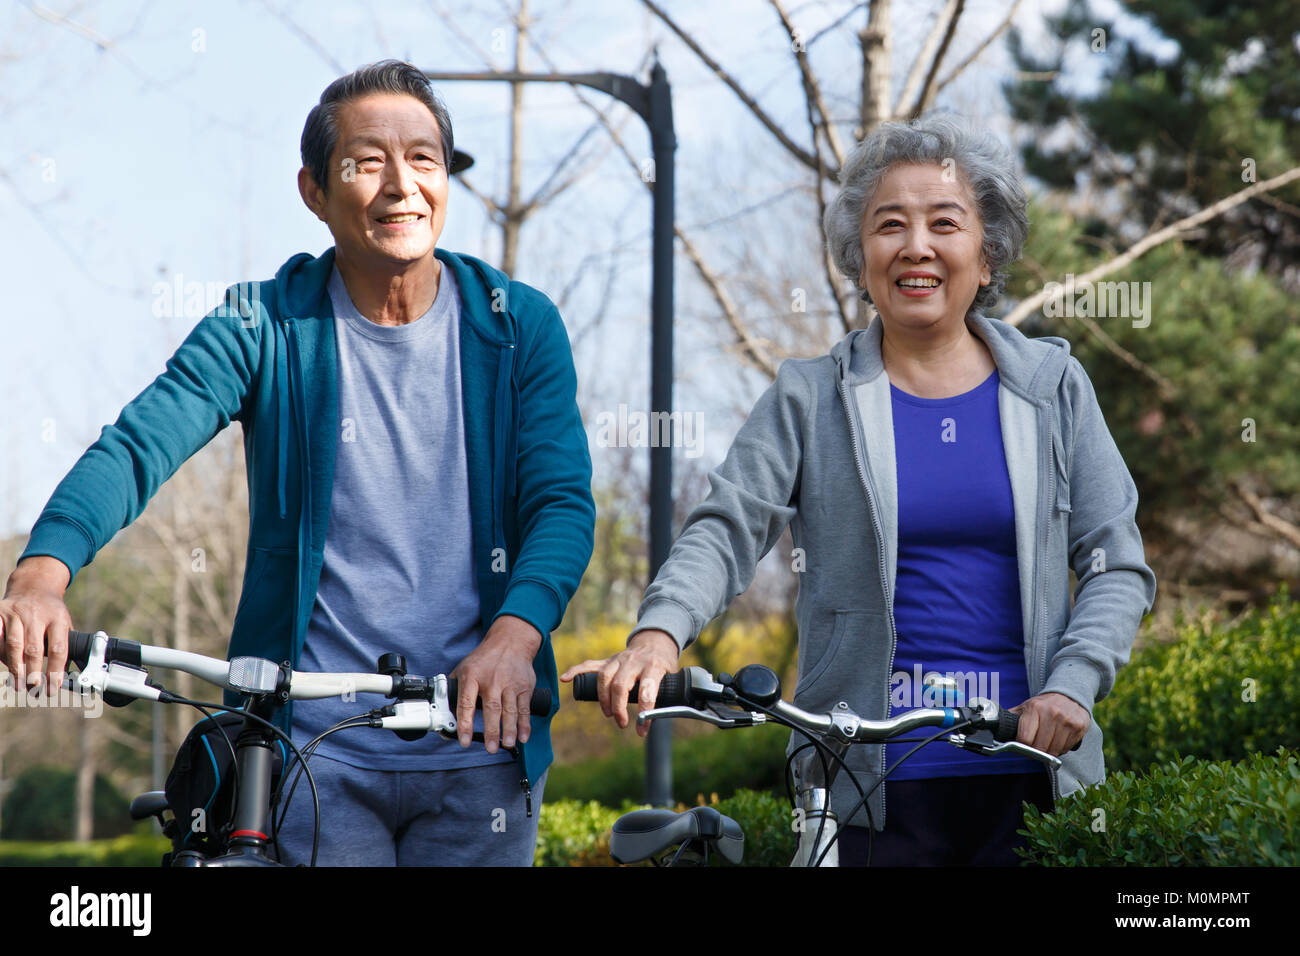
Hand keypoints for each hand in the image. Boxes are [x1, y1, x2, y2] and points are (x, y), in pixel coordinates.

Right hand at [0, 556, 72, 694]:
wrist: (33, 586)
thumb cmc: (51, 612)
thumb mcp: (64, 623)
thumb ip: (65, 645)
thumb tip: (69, 675)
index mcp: (58, 617)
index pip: (58, 648)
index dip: (55, 671)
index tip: (54, 688)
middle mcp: (36, 614)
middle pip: (33, 648)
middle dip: (32, 672)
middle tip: (33, 688)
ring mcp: (16, 613)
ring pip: (13, 645)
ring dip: (15, 667)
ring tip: (19, 684)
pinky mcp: (0, 613)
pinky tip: (4, 663)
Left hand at [450, 614, 541, 753]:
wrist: (511, 641)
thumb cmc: (484, 660)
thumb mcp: (464, 668)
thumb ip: (453, 689)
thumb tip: (442, 713)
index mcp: (472, 676)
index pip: (466, 702)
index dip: (465, 723)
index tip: (464, 740)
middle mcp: (492, 680)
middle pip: (492, 708)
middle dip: (491, 730)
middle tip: (490, 748)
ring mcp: (510, 683)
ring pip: (510, 709)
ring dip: (509, 729)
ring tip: (507, 744)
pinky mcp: (524, 686)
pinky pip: (524, 708)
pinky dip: (525, 724)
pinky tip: (523, 736)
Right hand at [559, 629, 679, 736]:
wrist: (654, 642)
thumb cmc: (663, 664)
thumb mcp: (672, 678)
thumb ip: (667, 697)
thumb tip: (659, 720)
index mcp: (653, 665)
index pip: (648, 689)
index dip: (645, 710)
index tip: (642, 728)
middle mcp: (634, 661)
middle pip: (621, 684)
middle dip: (619, 708)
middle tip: (622, 723)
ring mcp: (619, 659)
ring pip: (604, 677)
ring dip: (604, 698)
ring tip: (608, 714)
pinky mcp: (608, 660)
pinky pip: (589, 665)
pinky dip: (576, 671)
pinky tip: (566, 678)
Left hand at [1009, 692, 1089, 755]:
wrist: (1069, 695)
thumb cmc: (1044, 705)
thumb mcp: (1026, 707)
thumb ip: (1012, 717)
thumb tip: (995, 726)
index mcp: (1035, 708)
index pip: (1025, 738)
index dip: (1022, 745)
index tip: (1023, 745)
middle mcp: (1051, 713)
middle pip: (1040, 747)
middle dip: (1035, 750)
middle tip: (1035, 746)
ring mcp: (1066, 721)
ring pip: (1053, 751)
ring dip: (1049, 751)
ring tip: (1047, 742)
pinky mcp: (1078, 727)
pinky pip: (1066, 749)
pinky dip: (1061, 749)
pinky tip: (1058, 739)